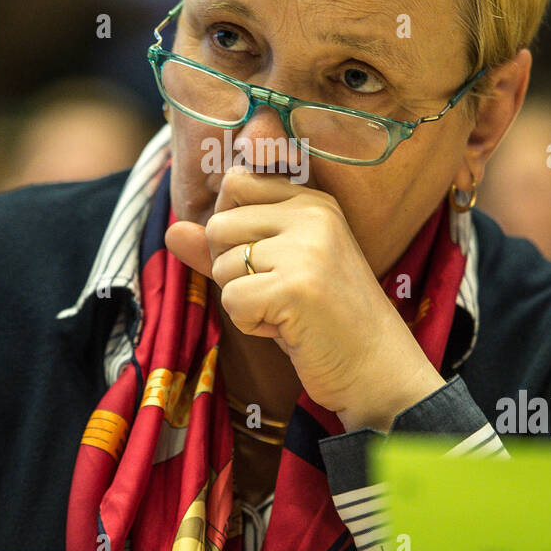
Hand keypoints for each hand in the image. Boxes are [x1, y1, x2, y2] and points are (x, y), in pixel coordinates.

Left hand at [164, 166, 445, 430]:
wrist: (377, 368)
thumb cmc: (325, 321)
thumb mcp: (276, 271)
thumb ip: (226, 247)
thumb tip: (172, 229)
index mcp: (312, 201)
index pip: (236, 182)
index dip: (231, 228)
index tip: (263, 259)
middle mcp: (311, 214)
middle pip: (218, 225)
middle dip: (232, 269)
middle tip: (277, 293)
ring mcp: (306, 248)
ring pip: (221, 265)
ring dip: (242, 300)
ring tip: (286, 311)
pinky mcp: (295, 286)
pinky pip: (231, 300)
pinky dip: (250, 324)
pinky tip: (286, 329)